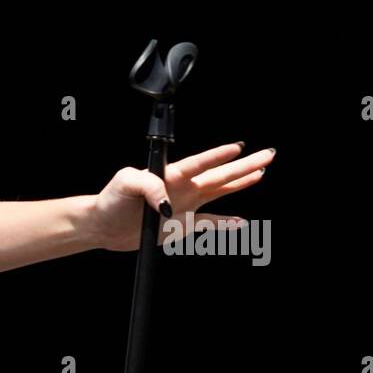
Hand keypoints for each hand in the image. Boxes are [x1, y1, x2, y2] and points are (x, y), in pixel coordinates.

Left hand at [85, 142, 273, 251]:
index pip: (199, 163)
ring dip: (240, 182)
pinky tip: (241, 222)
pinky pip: (208, 222)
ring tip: (261, 171)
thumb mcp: (125, 183)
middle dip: (244, 165)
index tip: (238, 148)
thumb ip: (147, 185)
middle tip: (268, 154)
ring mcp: (184, 204)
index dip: (218, 156)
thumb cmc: (111, 199)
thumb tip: (168, 204)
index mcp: (170, 174)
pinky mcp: (181, 224)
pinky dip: (224, 223)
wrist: (103, 225)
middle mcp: (182, 187)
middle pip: (219, 174)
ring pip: (219, 191)